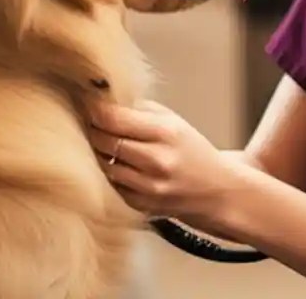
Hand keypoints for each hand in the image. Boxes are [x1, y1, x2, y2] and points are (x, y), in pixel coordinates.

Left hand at [88, 99, 241, 231]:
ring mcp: (147, 187)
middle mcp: (156, 161)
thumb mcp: (174, 122)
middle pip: (102, 140)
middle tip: (91, 122)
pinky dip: (109, 172)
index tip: (89, 104)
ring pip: (102, 163)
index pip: (113, 118)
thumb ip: (140, 110)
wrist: (217, 192)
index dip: (94, 109)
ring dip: (98, 152)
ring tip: (103, 142)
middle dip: (93, 129)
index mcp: (165, 133)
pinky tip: (117, 164)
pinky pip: (110, 183)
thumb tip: (102, 99)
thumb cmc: (192, 151)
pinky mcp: (140, 205)